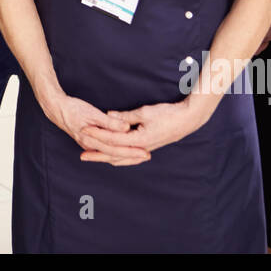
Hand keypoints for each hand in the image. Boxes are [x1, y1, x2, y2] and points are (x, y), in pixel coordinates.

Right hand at [41, 89, 146, 164]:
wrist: (56, 108)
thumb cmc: (73, 108)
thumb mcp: (92, 113)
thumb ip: (110, 122)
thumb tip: (125, 128)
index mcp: (92, 139)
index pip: (116, 148)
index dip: (132, 151)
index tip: (145, 152)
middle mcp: (91, 145)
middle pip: (115, 154)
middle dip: (131, 156)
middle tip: (147, 156)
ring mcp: (88, 145)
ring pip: (110, 155)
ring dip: (124, 156)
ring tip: (138, 156)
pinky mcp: (88, 141)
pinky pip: (104, 151)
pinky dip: (115, 153)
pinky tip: (121, 151)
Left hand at [81, 99, 208, 162]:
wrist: (188, 120)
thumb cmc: (168, 114)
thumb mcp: (145, 112)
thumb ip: (125, 116)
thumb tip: (109, 115)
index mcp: (139, 140)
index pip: (112, 140)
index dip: (97, 136)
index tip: (84, 132)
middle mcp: (141, 148)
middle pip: (114, 155)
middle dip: (97, 155)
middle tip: (82, 156)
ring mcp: (145, 149)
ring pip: (122, 158)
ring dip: (106, 158)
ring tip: (93, 158)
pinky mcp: (148, 146)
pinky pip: (129, 156)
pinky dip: (118, 157)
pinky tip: (111, 156)